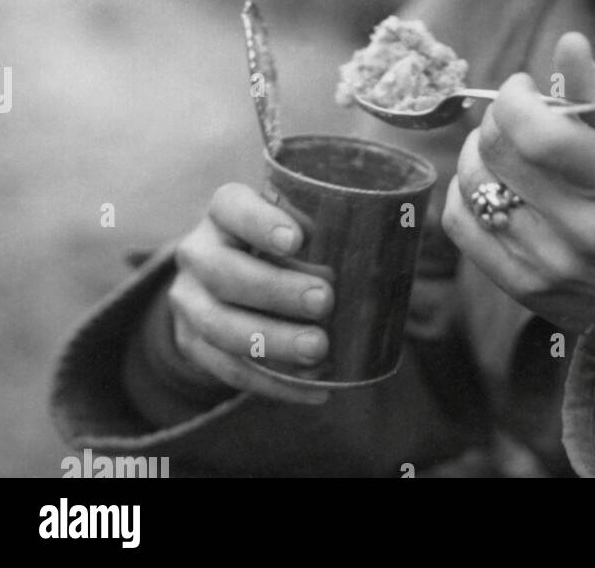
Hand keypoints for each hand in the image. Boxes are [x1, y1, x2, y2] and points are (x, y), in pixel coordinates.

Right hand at [169, 183, 331, 404]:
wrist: (224, 277)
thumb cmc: (283, 242)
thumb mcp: (294, 220)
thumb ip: (331, 225)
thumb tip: (405, 234)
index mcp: (223, 212)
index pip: (231, 205)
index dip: (259, 222)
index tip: (298, 239)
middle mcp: (198, 252)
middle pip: (224, 272)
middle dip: (274, 289)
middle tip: (324, 300)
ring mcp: (189, 301)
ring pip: (219, 326)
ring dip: (272, 341)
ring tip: (319, 350)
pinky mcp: (192, 343)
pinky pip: (227, 370)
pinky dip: (272, 383)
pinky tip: (315, 389)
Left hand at [443, 32, 594, 357]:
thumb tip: (567, 41)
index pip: (537, 132)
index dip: (514, 97)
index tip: (525, 87)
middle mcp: (580, 227)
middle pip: (498, 152)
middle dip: (498, 117)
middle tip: (518, 113)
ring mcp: (548, 262)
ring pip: (473, 185)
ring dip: (479, 151)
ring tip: (504, 145)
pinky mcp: (524, 287)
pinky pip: (463, 227)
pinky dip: (465, 192)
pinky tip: (489, 181)